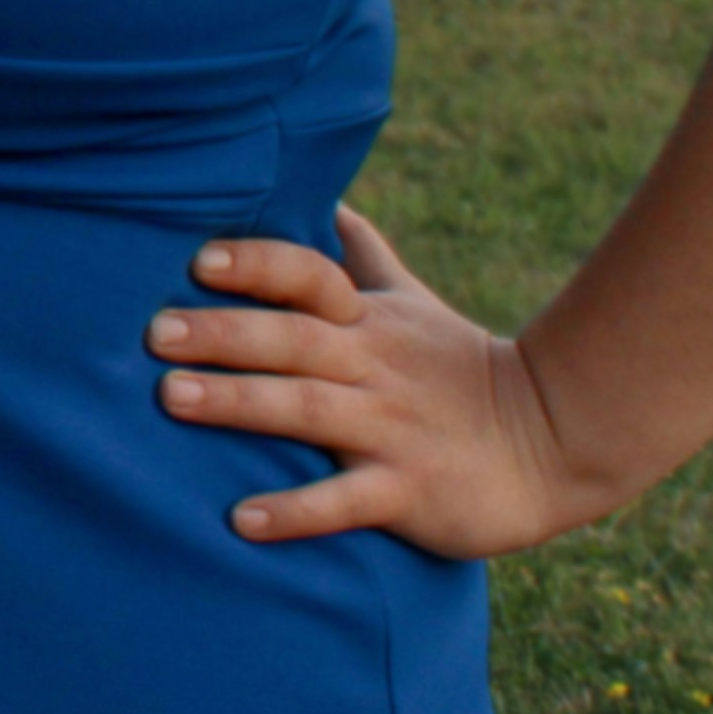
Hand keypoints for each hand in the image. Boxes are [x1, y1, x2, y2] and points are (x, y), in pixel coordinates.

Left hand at [146, 210, 614, 560]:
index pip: (310, 278)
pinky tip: (243, 519)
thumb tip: (324, 193)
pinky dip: (297, 511)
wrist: (558, 441)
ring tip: (172, 399)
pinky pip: (346, 501)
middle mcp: (373, 368)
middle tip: (154, 332)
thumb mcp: (412, 303)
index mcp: (368, 323)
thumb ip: (361, 256)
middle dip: (224, 333)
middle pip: (293, 340)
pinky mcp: (409, 490)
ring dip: (239, 402)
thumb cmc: (463, 369)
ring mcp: (390, 429)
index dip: (259, 265)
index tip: (199, 258)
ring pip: (307, 410)